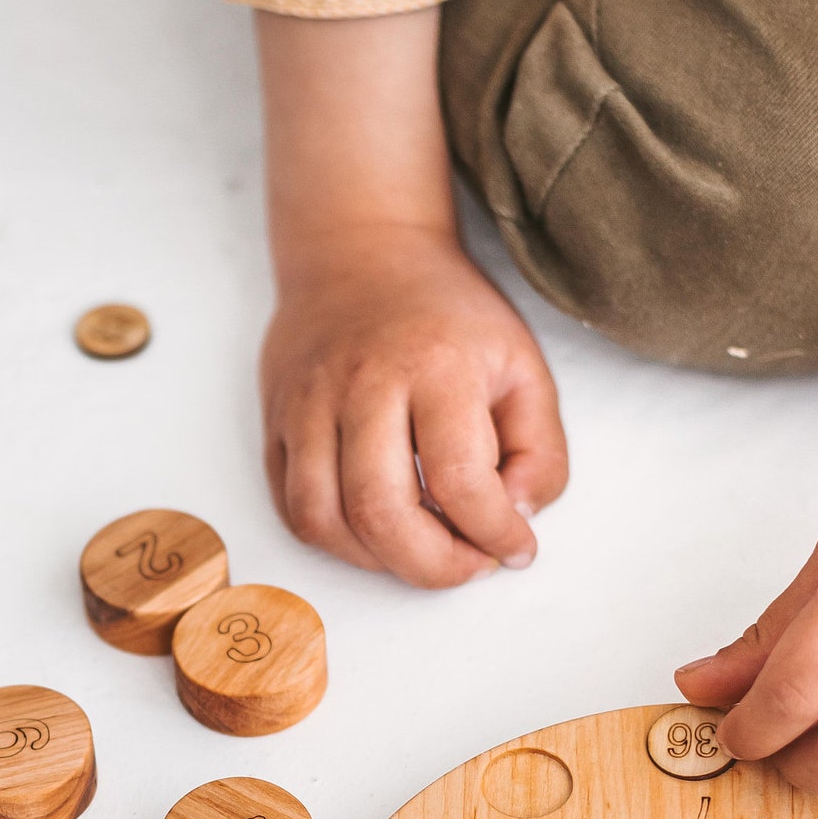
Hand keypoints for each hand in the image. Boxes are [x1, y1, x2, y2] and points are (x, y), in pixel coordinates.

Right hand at [261, 224, 566, 585]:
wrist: (363, 252)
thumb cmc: (448, 316)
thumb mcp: (522, 366)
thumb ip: (541, 449)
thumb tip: (517, 518)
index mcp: (435, 366)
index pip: (460, 481)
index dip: (495, 535)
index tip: (515, 549)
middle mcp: (362, 385)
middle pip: (380, 513)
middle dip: (433, 567)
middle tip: (467, 565)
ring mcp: (308, 403)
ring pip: (323, 519)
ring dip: (377, 561)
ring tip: (419, 550)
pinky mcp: (276, 419)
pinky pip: (290, 506)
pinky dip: (332, 539)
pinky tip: (373, 532)